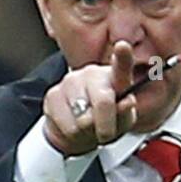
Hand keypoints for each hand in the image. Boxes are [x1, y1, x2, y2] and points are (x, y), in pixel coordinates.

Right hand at [42, 41, 137, 155]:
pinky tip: (73, 126)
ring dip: (87, 131)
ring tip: (87, 128)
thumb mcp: (122, 122)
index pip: (121, 65)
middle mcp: (92, 74)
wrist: (77, 132)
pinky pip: (68, 126)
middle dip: (106, 126)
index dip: (123, 56)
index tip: (122, 46)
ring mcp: (70, 82)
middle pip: (103, 101)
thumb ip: (126, 113)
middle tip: (105, 134)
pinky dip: (73, 135)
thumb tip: (127, 102)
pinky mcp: (53, 95)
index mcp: (113, 78)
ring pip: (83, 118)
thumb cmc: (104, 123)